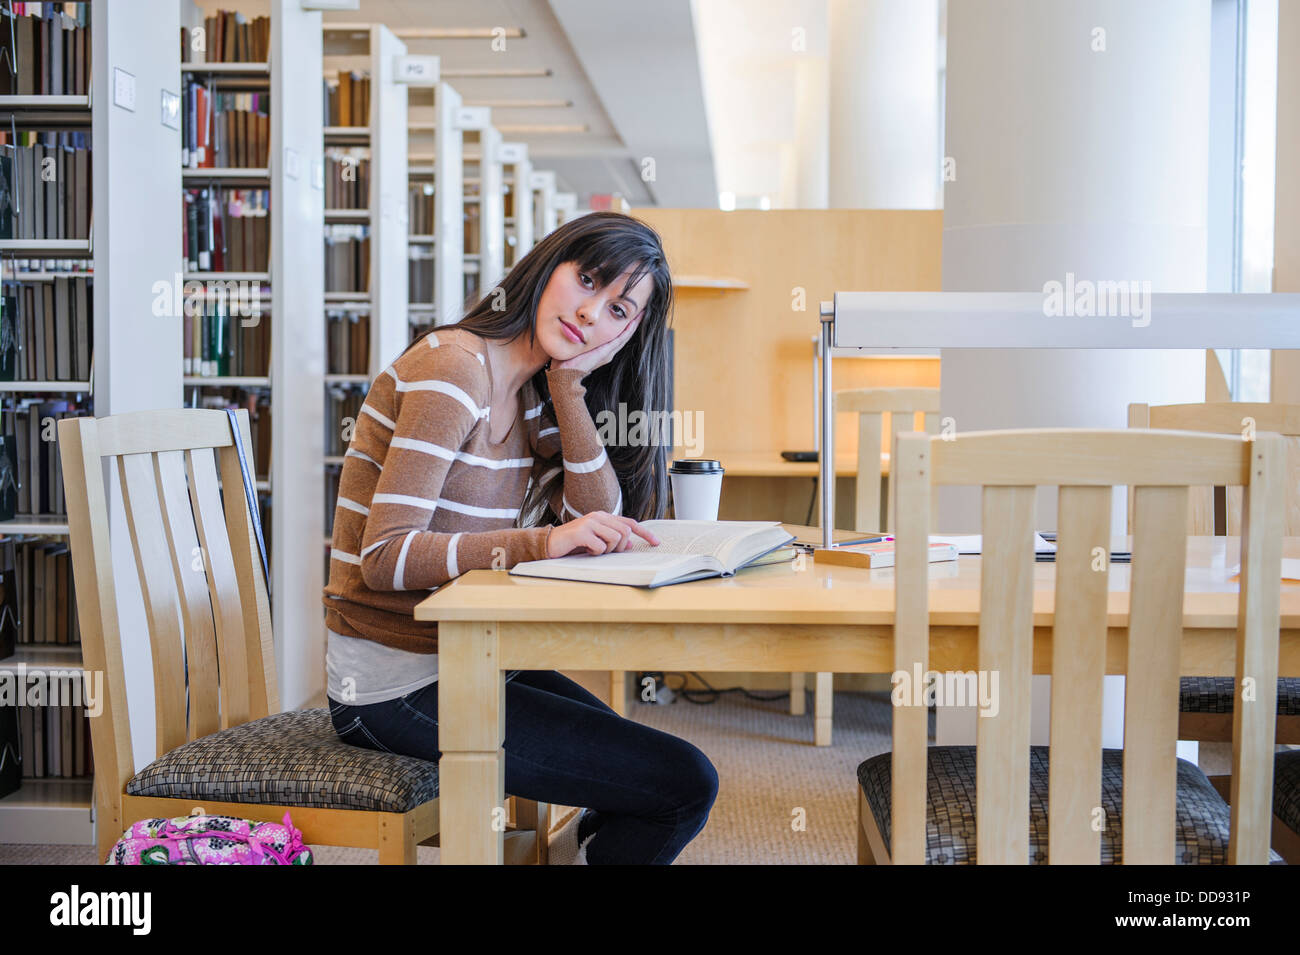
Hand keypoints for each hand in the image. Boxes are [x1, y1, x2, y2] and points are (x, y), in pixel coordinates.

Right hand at [546, 510, 660, 557]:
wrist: (549, 544)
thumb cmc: (573, 544)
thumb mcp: (596, 542)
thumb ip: (612, 540)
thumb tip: (629, 545)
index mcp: (603, 517)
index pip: (630, 523)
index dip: (645, 533)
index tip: (656, 543)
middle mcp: (598, 516)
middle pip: (626, 532)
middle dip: (620, 546)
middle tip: (606, 551)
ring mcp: (590, 522)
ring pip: (616, 539)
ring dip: (607, 550)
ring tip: (593, 550)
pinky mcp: (582, 532)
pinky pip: (601, 547)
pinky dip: (595, 553)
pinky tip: (585, 550)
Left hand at [551, 315, 641, 376]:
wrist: (564, 374)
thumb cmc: (564, 361)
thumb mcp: (573, 345)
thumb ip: (576, 337)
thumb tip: (571, 325)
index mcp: (601, 350)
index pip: (615, 334)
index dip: (623, 324)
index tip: (629, 312)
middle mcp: (607, 352)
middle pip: (623, 334)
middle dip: (632, 322)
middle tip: (640, 310)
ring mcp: (608, 352)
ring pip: (624, 335)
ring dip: (633, 324)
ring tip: (641, 313)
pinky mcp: (606, 352)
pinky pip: (621, 337)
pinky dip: (629, 328)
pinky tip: (635, 320)